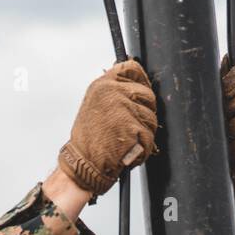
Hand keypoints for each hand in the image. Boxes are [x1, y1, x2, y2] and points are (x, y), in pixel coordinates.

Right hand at [58, 59, 158, 197]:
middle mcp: (114, 92)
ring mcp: (124, 109)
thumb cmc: (89, 141)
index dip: (142, 81)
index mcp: (103, 85)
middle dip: (144, 114)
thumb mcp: (95, 105)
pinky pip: (149, 138)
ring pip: (152, 119)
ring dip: (143, 135)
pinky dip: (142, 150)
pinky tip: (126, 152)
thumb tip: (136, 85)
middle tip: (128, 129)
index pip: (133, 69)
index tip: (142, 94)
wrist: (83, 165)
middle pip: (149, 96)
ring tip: (124, 142)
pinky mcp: (132, 128)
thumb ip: (114, 92)